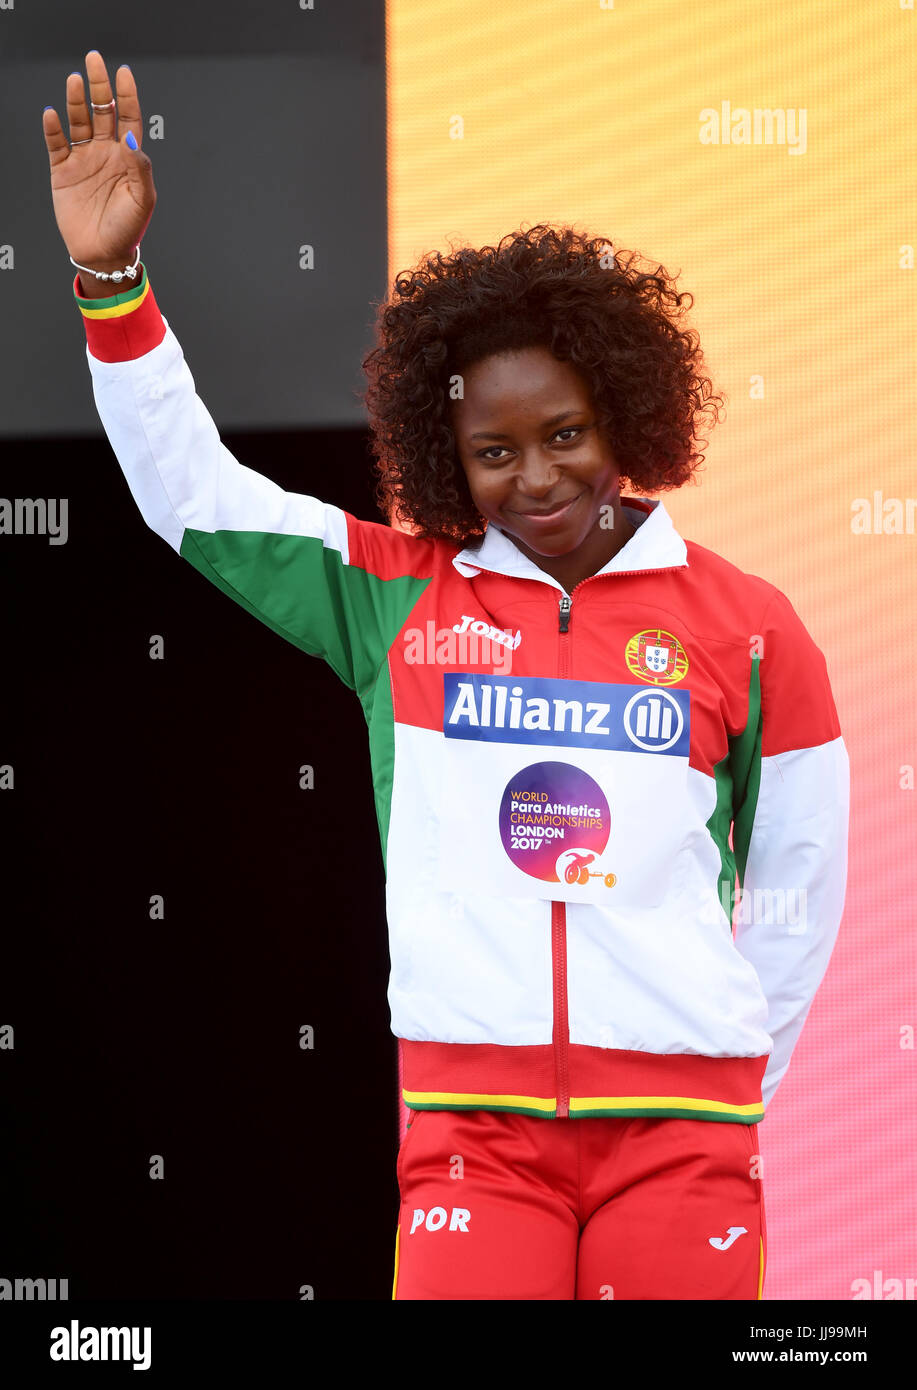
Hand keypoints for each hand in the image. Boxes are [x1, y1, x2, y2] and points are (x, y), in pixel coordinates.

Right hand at [43, 49, 155, 271]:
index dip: (126, 94)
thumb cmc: (128, 229)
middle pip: (101, 110)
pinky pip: (56, 144)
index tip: (123, 72)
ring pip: (78, 121)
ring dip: (75, 101)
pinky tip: (53, 114)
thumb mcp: (143, 200)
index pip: (127, 117)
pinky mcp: (62, 171)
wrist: (103, 254)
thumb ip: (140, 167)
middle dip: (99, 85)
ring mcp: (83, 159)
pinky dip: (53, 128)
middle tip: (94, 59)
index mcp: (127, 157)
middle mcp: (104, 152)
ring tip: (75, 81)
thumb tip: (129, 137)